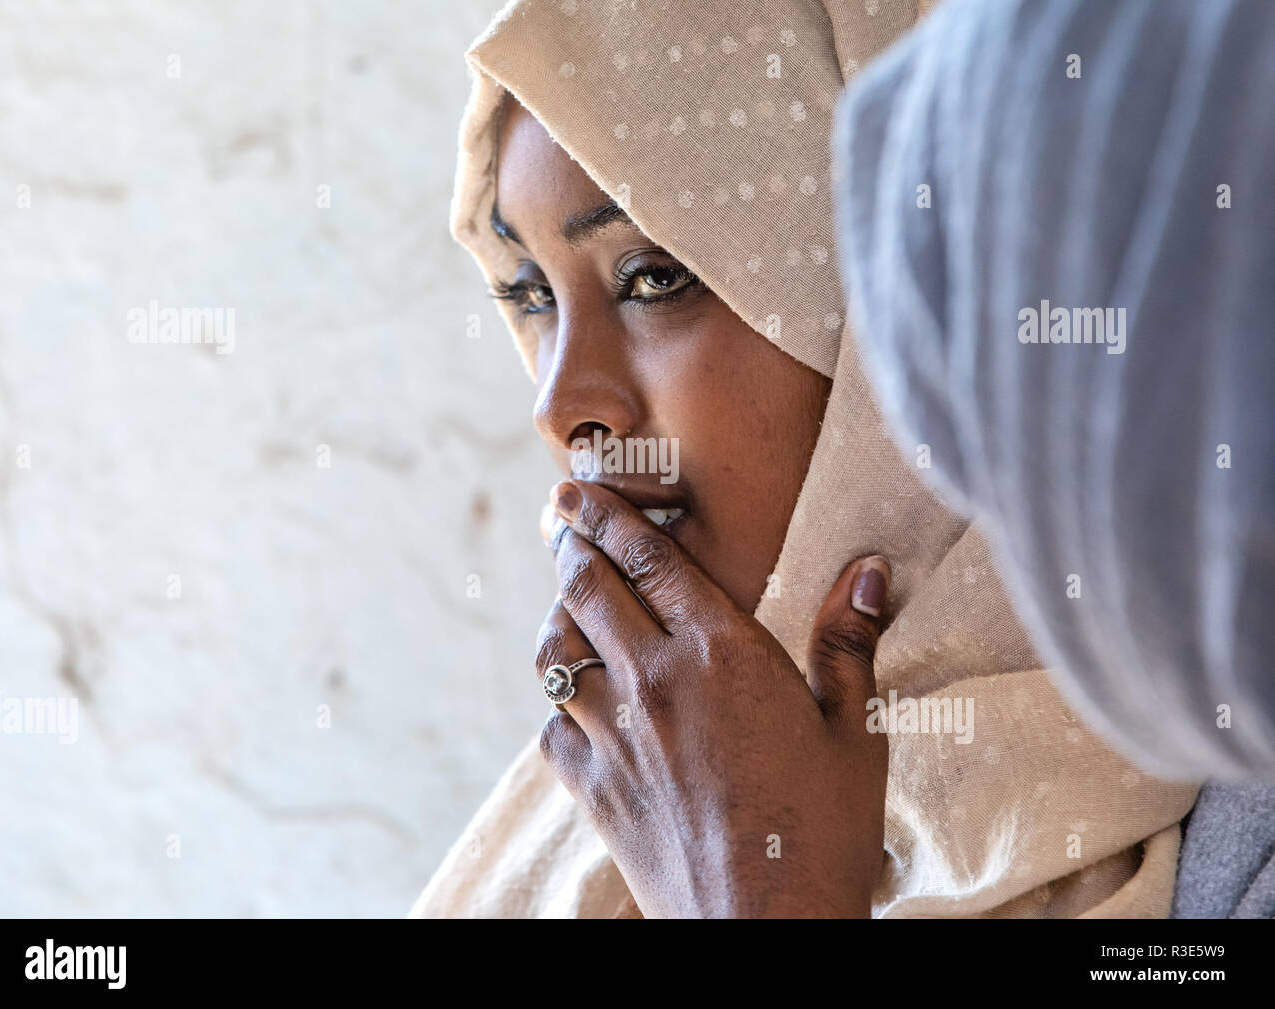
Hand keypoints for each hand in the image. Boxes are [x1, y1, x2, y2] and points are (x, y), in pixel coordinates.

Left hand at [535, 479, 889, 917]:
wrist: (770, 926)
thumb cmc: (824, 830)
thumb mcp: (853, 731)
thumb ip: (848, 644)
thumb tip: (869, 574)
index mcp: (721, 653)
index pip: (648, 558)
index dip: (608, 515)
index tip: (581, 489)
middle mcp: (654, 682)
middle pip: (586, 588)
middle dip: (571, 545)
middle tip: (564, 522)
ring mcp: (614, 736)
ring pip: (556, 650)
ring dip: (558, 614)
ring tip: (567, 597)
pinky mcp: (592, 788)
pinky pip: (553, 725)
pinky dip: (558, 701)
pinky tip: (577, 699)